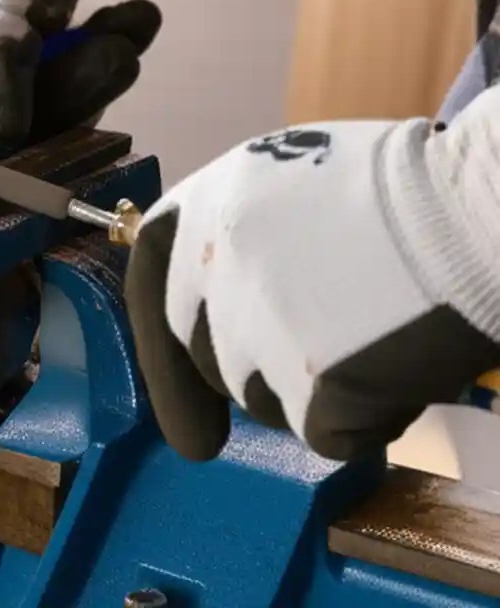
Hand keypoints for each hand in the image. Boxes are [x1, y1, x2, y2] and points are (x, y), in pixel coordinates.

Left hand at [124, 86, 499, 461]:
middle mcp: (217, 262)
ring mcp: (259, 322)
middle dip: (247, 377)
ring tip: (375, 339)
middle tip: (304, 377)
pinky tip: (403, 370)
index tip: (180, 400)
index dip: (161, 352)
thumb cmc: (411, 191)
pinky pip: (324, 433)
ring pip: (260, 400)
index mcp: (208, 205)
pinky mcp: (313, 378)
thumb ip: (237, 241)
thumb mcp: (292, 180)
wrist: (488, 206)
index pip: (147, 290)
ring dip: (309, 393)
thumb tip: (211, 309)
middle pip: (204, 355)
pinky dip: (365, 420)